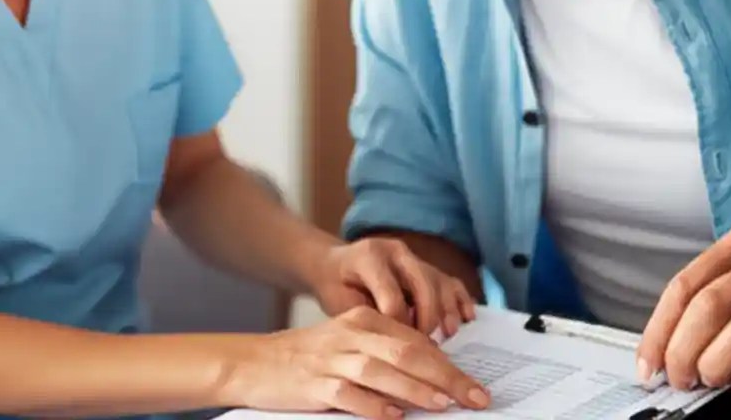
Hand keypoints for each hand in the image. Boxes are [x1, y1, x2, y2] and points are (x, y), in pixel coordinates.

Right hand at [226, 306, 489, 418]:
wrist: (254, 363)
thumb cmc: (309, 358)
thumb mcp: (348, 344)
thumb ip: (385, 354)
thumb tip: (433, 379)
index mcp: (362, 321)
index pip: (416, 340)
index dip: (450, 364)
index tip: (476, 387)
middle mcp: (349, 335)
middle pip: (406, 352)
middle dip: (446, 376)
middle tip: (475, 398)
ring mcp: (331, 359)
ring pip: (381, 371)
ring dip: (415, 389)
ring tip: (443, 405)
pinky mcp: (314, 384)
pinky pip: (348, 394)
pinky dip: (373, 405)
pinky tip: (394, 416)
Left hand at [309, 238, 476, 337]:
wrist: (333, 265)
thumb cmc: (336, 288)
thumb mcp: (341, 304)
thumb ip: (367, 319)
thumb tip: (396, 344)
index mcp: (370, 257)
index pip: (392, 295)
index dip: (397, 325)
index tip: (398, 348)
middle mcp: (395, 251)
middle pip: (423, 284)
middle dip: (427, 319)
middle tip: (426, 346)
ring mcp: (413, 256)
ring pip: (439, 281)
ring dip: (446, 311)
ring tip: (448, 334)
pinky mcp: (425, 265)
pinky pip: (449, 280)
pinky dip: (460, 300)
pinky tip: (467, 319)